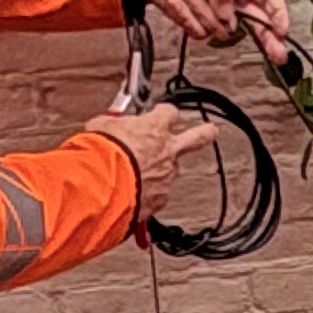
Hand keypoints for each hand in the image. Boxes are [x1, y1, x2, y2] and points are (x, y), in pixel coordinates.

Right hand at [82, 103, 221, 211]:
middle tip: (210, 130)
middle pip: (198, 137)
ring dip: (163, 172)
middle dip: (205, 132)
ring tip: (147, 176)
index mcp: (154, 128)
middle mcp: (167, 151)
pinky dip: (148, 195)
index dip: (165, 113)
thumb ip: (112, 125)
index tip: (162, 113)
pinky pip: (158, 195)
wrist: (101, 184)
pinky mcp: (160, 199)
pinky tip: (134, 195)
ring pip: (173, 171)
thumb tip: (108, 125)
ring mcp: (167, 176)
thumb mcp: (102, 127)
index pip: (168, 113)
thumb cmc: (102, 153)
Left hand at [141, 0, 293, 61]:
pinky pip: (202, 32)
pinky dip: (188, 17)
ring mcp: (219, 13)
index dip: (278, 15)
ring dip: (202, 12)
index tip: (281, 30)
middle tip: (277, 54)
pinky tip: (180, 1)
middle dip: (268, 39)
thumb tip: (228, 14)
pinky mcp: (201, 23)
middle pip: (259, 23)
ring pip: (222, 29)